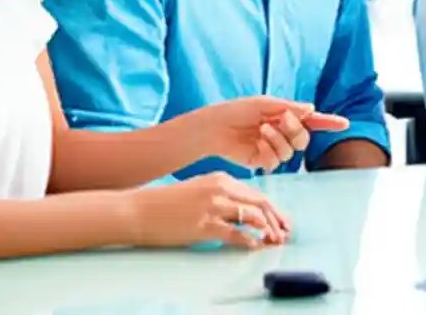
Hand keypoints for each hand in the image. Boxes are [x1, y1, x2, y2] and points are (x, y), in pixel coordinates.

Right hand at [123, 172, 290, 248]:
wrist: (139, 210)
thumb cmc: (168, 203)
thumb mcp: (200, 189)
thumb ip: (224, 196)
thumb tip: (246, 212)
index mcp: (221, 179)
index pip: (256, 194)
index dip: (273, 210)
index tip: (283, 221)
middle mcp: (220, 190)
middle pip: (260, 204)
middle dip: (277, 220)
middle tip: (285, 233)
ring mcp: (213, 207)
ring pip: (252, 217)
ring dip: (268, 231)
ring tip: (275, 241)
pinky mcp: (204, 225)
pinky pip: (235, 234)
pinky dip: (249, 241)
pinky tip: (255, 246)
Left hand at [187, 96, 349, 170]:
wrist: (215, 127)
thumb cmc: (237, 110)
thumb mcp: (265, 104)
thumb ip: (290, 108)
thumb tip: (311, 110)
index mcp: (285, 117)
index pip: (312, 121)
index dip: (329, 123)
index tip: (344, 124)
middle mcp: (282, 134)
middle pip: (304, 139)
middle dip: (296, 129)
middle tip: (282, 119)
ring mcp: (273, 148)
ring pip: (291, 151)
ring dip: (279, 138)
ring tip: (262, 130)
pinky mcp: (262, 161)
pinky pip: (276, 160)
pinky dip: (269, 150)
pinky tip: (257, 143)